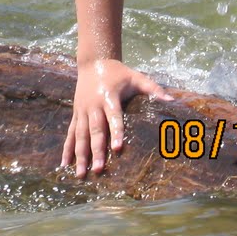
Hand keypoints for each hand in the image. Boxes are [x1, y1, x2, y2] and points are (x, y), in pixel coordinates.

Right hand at [61, 57, 173, 177]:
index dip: (116, 132)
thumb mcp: (136, 77)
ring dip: (80, 155)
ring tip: (82, 173)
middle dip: (96, 150)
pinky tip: (65, 164)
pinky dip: (67, 148)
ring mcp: (82, 111)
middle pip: (95, 131)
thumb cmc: (118, 72)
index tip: (117, 148)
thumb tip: (171, 100)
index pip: (113, 117)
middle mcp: (93, 106)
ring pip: (80, 135)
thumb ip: (152, 88)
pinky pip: (70, 133)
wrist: (93, 62)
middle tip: (99, 169)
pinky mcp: (76, 114)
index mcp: (109, 98)